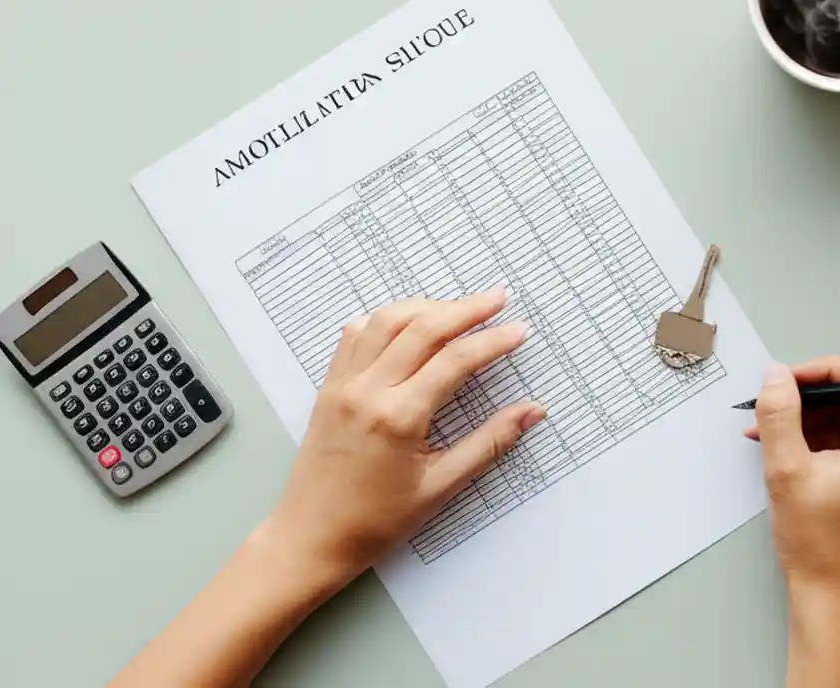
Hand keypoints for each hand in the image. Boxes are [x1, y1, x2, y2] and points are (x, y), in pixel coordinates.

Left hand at [255, 290, 545, 586]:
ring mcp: (342, 385)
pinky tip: (407, 323)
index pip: (454, 360)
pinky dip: (385, 319)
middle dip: (465, 309)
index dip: (492, 341)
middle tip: (497, 300)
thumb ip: (488, 443)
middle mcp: (367, 391)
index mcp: (398, 417)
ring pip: (386, 321)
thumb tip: (531, 412)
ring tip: (457, 308)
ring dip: (425, 306)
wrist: (309, 539)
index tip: (518, 331)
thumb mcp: (440, 488)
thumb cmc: (374, 522)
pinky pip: (355, 335)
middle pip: (422, 327)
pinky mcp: (328, 388)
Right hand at [748, 357, 839, 597]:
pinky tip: (783, 446)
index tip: (789, 379)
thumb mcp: (787, 469)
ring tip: (767, 430)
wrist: (830, 591)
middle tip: (772, 402)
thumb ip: (780, 415)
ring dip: (809, 418)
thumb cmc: (817, 541)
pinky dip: (817, 437)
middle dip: (810, 397)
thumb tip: (776, 375)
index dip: (824, 370)